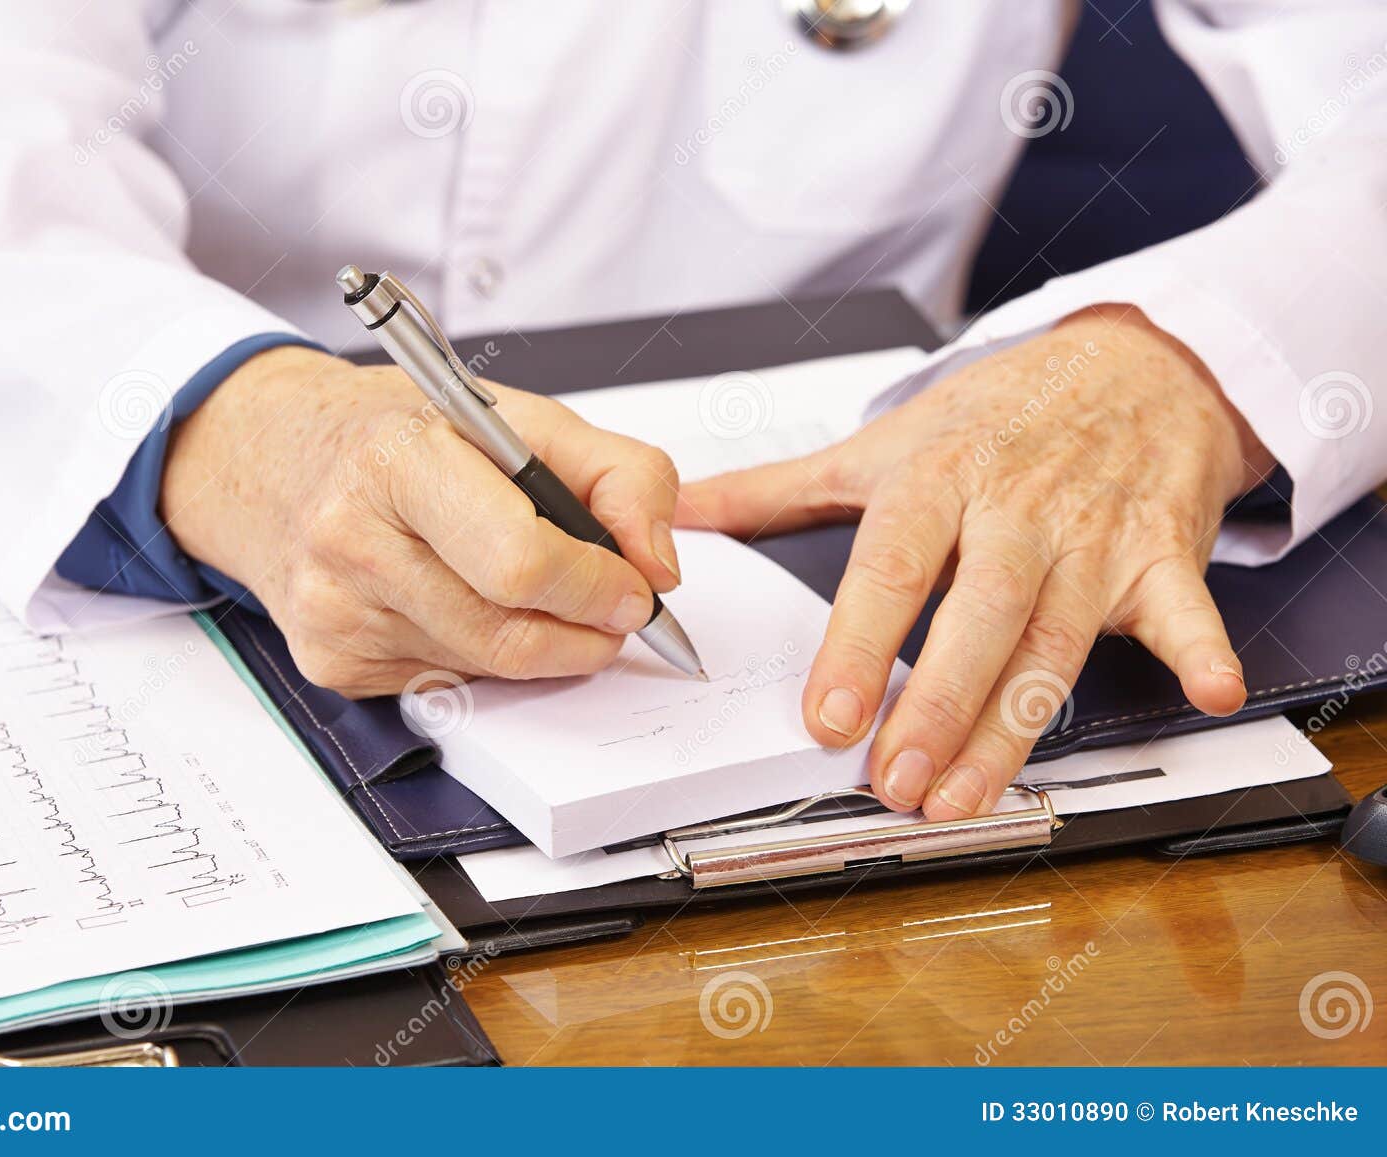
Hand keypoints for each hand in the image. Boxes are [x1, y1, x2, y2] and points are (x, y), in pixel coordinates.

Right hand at [161, 346, 680, 695]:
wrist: (278, 458)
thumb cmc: (404, 435)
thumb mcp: (522, 418)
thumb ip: (621, 476)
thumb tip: (659, 563)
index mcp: (399, 461)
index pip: (520, 562)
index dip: (596, 586)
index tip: (635, 587)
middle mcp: (352, 539)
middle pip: (509, 634)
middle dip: (587, 631)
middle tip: (614, 610)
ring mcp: (335, 612)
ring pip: (487, 669)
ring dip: (543, 647)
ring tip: (542, 597)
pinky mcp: (331, 663)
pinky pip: (448, 685)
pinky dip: (485, 658)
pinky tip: (466, 604)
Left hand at [679, 306, 1276, 820]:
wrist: (1130, 360)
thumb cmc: (996, 415)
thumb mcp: (881, 443)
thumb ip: (774, 490)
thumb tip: (680, 518)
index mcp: (937, 479)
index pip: (891, 567)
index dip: (859, 645)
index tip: (828, 715)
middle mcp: (1014, 510)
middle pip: (975, 615)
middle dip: (933, 706)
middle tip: (894, 780)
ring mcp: (1092, 535)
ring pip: (1053, 641)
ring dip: (1013, 726)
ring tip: (967, 795)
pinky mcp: (1162, 553)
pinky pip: (1184, 605)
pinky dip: (1202, 648)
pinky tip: (1207, 691)